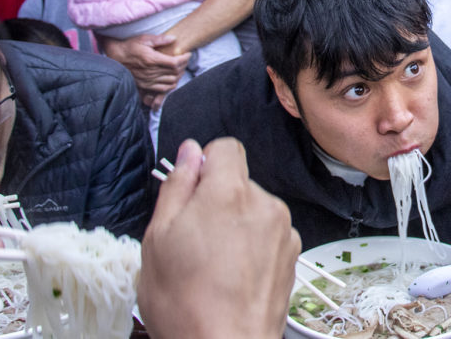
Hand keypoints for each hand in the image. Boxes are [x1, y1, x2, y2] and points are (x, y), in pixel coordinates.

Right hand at [98, 34, 188, 105]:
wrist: (115, 57)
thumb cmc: (130, 46)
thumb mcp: (144, 39)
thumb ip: (160, 39)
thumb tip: (174, 38)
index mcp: (152, 59)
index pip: (175, 62)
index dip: (184, 59)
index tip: (187, 54)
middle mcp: (151, 72)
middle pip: (175, 73)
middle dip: (184, 66)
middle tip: (185, 60)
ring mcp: (148, 80)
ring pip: (171, 82)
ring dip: (179, 75)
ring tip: (180, 68)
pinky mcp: (145, 86)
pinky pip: (163, 89)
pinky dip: (171, 85)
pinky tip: (172, 78)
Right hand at [140, 138, 300, 338]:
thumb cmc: (187, 303)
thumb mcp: (158, 237)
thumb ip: (176, 186)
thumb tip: (188, 153)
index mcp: (229, 192)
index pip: (225, 147)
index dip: (204, 165)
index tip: (191, 191)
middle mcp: (264, 204)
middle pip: (238, 182)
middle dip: (216, 200)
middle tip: (192, 239)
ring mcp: (283, 231)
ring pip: (253, 210)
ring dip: (235, 226)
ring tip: (212, 265)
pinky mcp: (292, 255)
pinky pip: (268, 235)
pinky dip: (252, 247)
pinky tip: (233, 276)